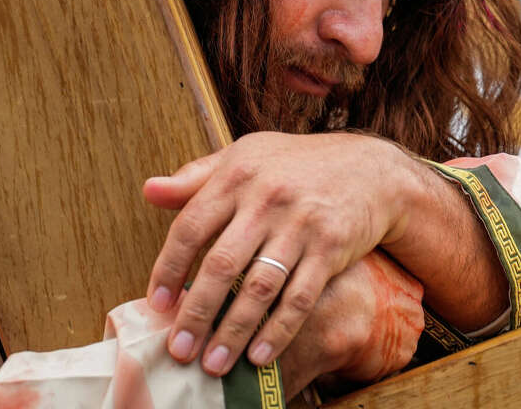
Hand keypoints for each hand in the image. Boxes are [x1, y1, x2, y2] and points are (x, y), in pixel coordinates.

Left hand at [142, 131, 422, 376]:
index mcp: (238, 174)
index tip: (155, 304)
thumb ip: (197, 177)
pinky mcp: (331, 248)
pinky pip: (300, 297)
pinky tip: (259, 357)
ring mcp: (301, 224)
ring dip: (233, 331)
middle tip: (178, 350)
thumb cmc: (297, 164)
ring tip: (213, 364)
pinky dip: (277, 331)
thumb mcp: (247, 156)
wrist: (371, 169)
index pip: (191, 226)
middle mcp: (267, 198)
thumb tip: (149, 191)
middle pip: (221, 264)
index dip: (169, 268)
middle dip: (196, 313)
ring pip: (259, 287)